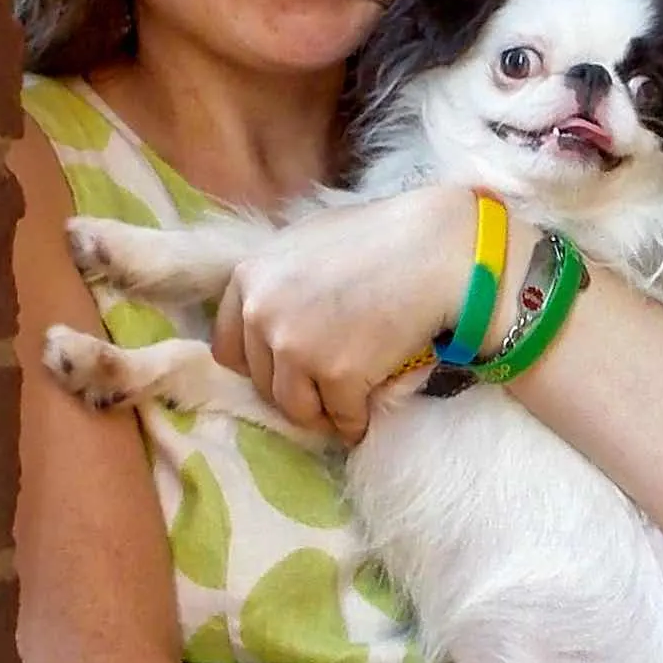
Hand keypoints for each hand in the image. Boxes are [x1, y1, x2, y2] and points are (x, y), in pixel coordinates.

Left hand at [212, 186, 476, 442]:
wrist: (434, 249)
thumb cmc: (379, 239)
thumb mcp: (306, 245)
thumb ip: (279, 282)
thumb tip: (271, 318)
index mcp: (248, 278)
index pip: (228, 349)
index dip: (260, 364)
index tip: (286, 369)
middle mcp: (261, 313)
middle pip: (262, 383)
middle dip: (294, 390)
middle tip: (325, 390)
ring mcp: (295, 347)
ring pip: (296, 408)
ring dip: (322, 413)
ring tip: (345, 408)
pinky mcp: (335, 375)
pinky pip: (341, 419)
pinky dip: (355, 423)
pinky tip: (368, 414)